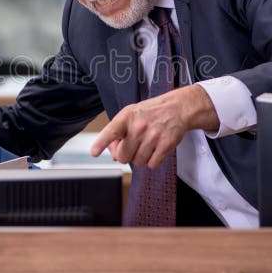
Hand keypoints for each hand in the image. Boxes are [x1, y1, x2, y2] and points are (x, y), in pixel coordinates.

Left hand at [90, 84, 219, 168]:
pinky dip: (153, 160)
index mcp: (127, 116)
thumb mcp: (131, 115)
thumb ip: (118, 133)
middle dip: (126, 154)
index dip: (101, 143)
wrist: (177, 108)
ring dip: (141, 157)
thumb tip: (113, 155)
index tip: (94, 152)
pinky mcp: (166, 144)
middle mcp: (139, 126)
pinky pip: (152, 164)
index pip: (111, 131)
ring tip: (147, 144)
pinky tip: (156, 149)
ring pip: (138, 162)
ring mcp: (153, 136)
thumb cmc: (151, 113)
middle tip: (133, 146)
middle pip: (123, 156)